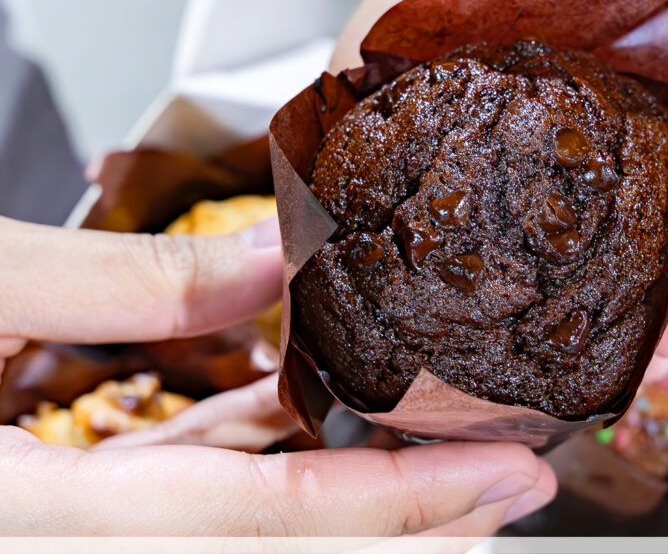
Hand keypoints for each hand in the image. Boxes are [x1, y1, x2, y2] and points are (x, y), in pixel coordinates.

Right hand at [0, 216, 553, 534]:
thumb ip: (128, 282)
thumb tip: (284, 248)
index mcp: (38, 522)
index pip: (277, 528)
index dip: (410, 507)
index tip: (511, 478)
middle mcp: (67, 553)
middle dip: (413, 528)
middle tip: (516, 483)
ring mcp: (64, 541)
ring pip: (243, 538)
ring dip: (351, 500)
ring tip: (445, 451)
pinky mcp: (53, 510)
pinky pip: (183, 500)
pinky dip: (259, 467)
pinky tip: (306, 423)